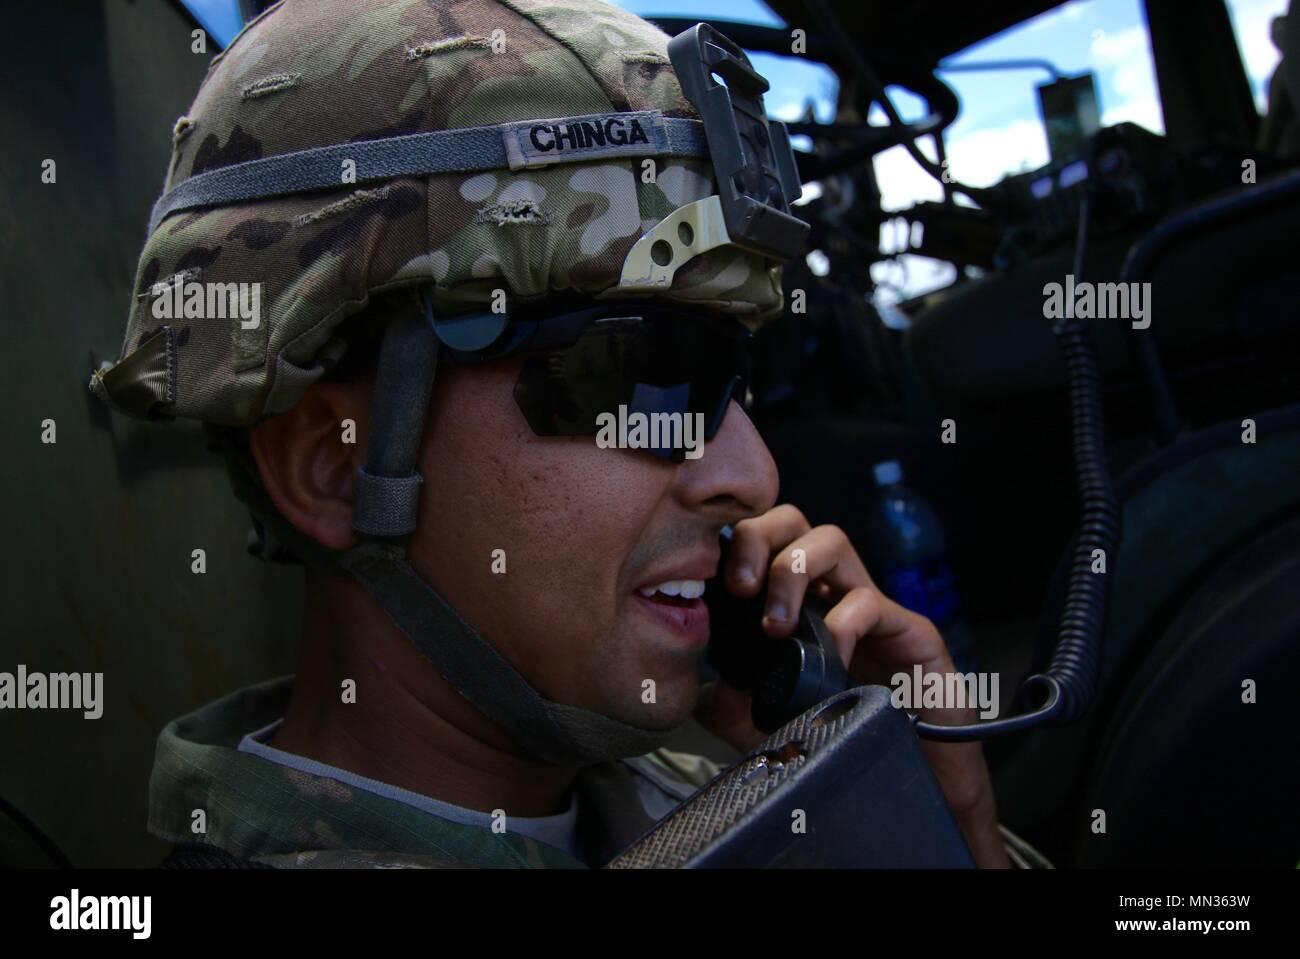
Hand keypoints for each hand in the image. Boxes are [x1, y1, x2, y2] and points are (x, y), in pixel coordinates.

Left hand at [693, 504, 1009, 867]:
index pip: (763, 541)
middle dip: (759, 538)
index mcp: (796, 602)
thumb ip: (731, 707)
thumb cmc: (847, 734)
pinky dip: (841, 624)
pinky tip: (829, 659)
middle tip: (740, 589)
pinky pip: (870, 603)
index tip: (713, 586)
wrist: (917, 771)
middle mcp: (832, 592)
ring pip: (832, 542)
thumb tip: (707, 690)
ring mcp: (872, 606)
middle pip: (794, 521)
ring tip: (776, 625)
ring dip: (792, 571)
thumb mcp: (768, 723)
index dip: (736, 546)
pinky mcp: (910, 631)